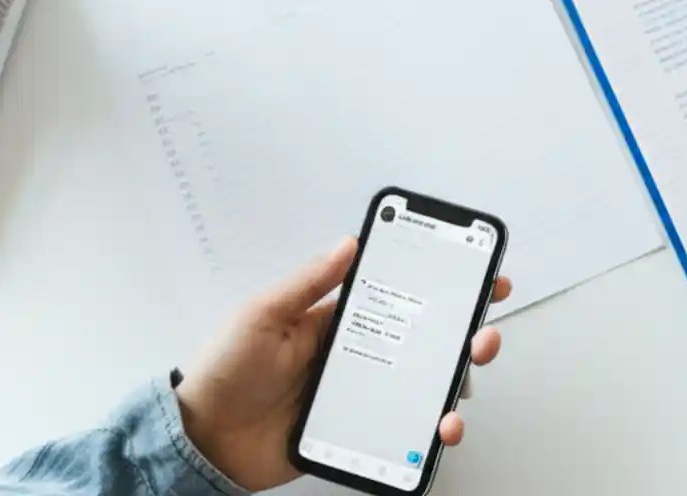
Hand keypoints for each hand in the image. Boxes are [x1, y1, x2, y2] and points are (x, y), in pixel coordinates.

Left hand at [175, 237, 511, 491]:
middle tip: (482, 337)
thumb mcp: (261, 316)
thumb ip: (307, 284)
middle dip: (467, 335)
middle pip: (428, 342)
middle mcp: (360, 355)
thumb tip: (348, 244)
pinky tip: (436, 430)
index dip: (444, 285)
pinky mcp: (361, 432)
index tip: (482, 276)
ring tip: (457, 394)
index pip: (401, 294)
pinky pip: (406, 431)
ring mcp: (363, 395)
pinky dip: (430, 432)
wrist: (205, 443)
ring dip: (454, 387)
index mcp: (339, 320)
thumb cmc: (224, 371)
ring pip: (426, 387)